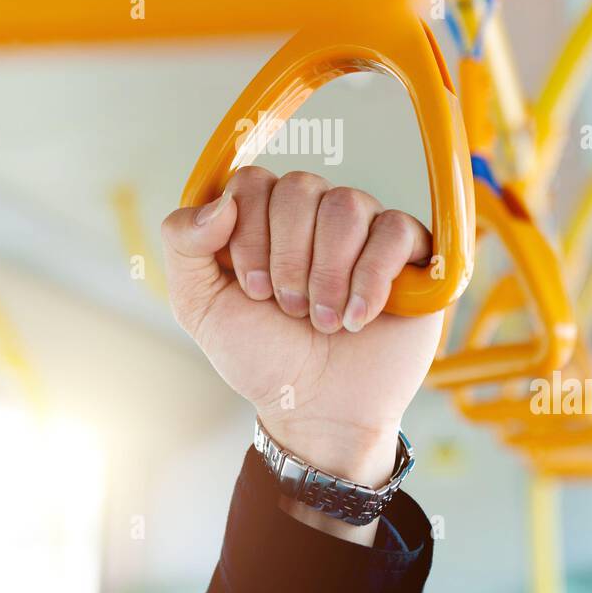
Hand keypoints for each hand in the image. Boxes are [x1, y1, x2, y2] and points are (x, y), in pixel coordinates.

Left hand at [161, 168, 443, 541]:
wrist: (317, 410)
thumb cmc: (262, 356)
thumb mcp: (198, 305)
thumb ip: (183, 243)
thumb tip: (220, 201)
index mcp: (264, 215)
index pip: (253, 182)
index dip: (249, 234)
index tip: (253, 290)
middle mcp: (314, 212)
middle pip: (300, 187)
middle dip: (288, 258)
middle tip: (289, 309)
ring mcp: (364, 228)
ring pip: (346, 204)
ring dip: (328, 272)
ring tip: (323, 320)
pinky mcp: (408, 252)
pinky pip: (394, 229)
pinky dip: (371, 278)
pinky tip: (357, 317)